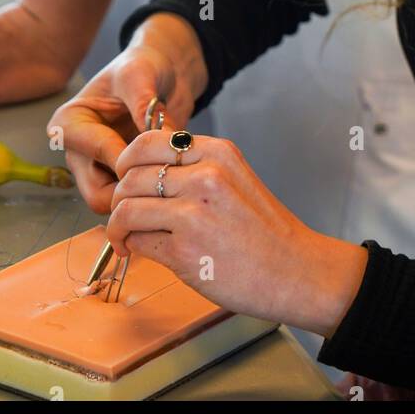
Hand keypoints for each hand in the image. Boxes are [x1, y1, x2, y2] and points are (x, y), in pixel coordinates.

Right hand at [46, 26, 199, 212]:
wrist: (166, 72)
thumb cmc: (144, 65)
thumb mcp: (139, 74)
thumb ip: (143, 103)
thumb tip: (157, 136)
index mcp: (69, 124)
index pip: (95, 154)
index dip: (130, 158)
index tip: (159, 153)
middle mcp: (80, 153)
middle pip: (98, 195)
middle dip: (134, 189)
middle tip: (166, 173)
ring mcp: (101, 169)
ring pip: (117, 205)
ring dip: (146, 194)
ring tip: (173, 170)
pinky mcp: (123, 178)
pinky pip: (136, 201)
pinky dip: (156, 192)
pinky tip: (176, 174)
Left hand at [106, 129, 366, 336]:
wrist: (298, 272)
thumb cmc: (266, 232)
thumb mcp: (235, 179)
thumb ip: (196, 169)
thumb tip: (145, 171)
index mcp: (217, 153)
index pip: (148, 141)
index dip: (127, 160)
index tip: (124, 175)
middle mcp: (204, 176)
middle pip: (131, 174)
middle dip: (118, 195)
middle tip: (122, 211)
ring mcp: (193, 213)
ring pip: (126, 206)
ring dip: (116, 223)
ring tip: (124, 235)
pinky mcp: (184, 250)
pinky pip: (137, 239)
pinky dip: (129, 245)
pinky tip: (134, 251)